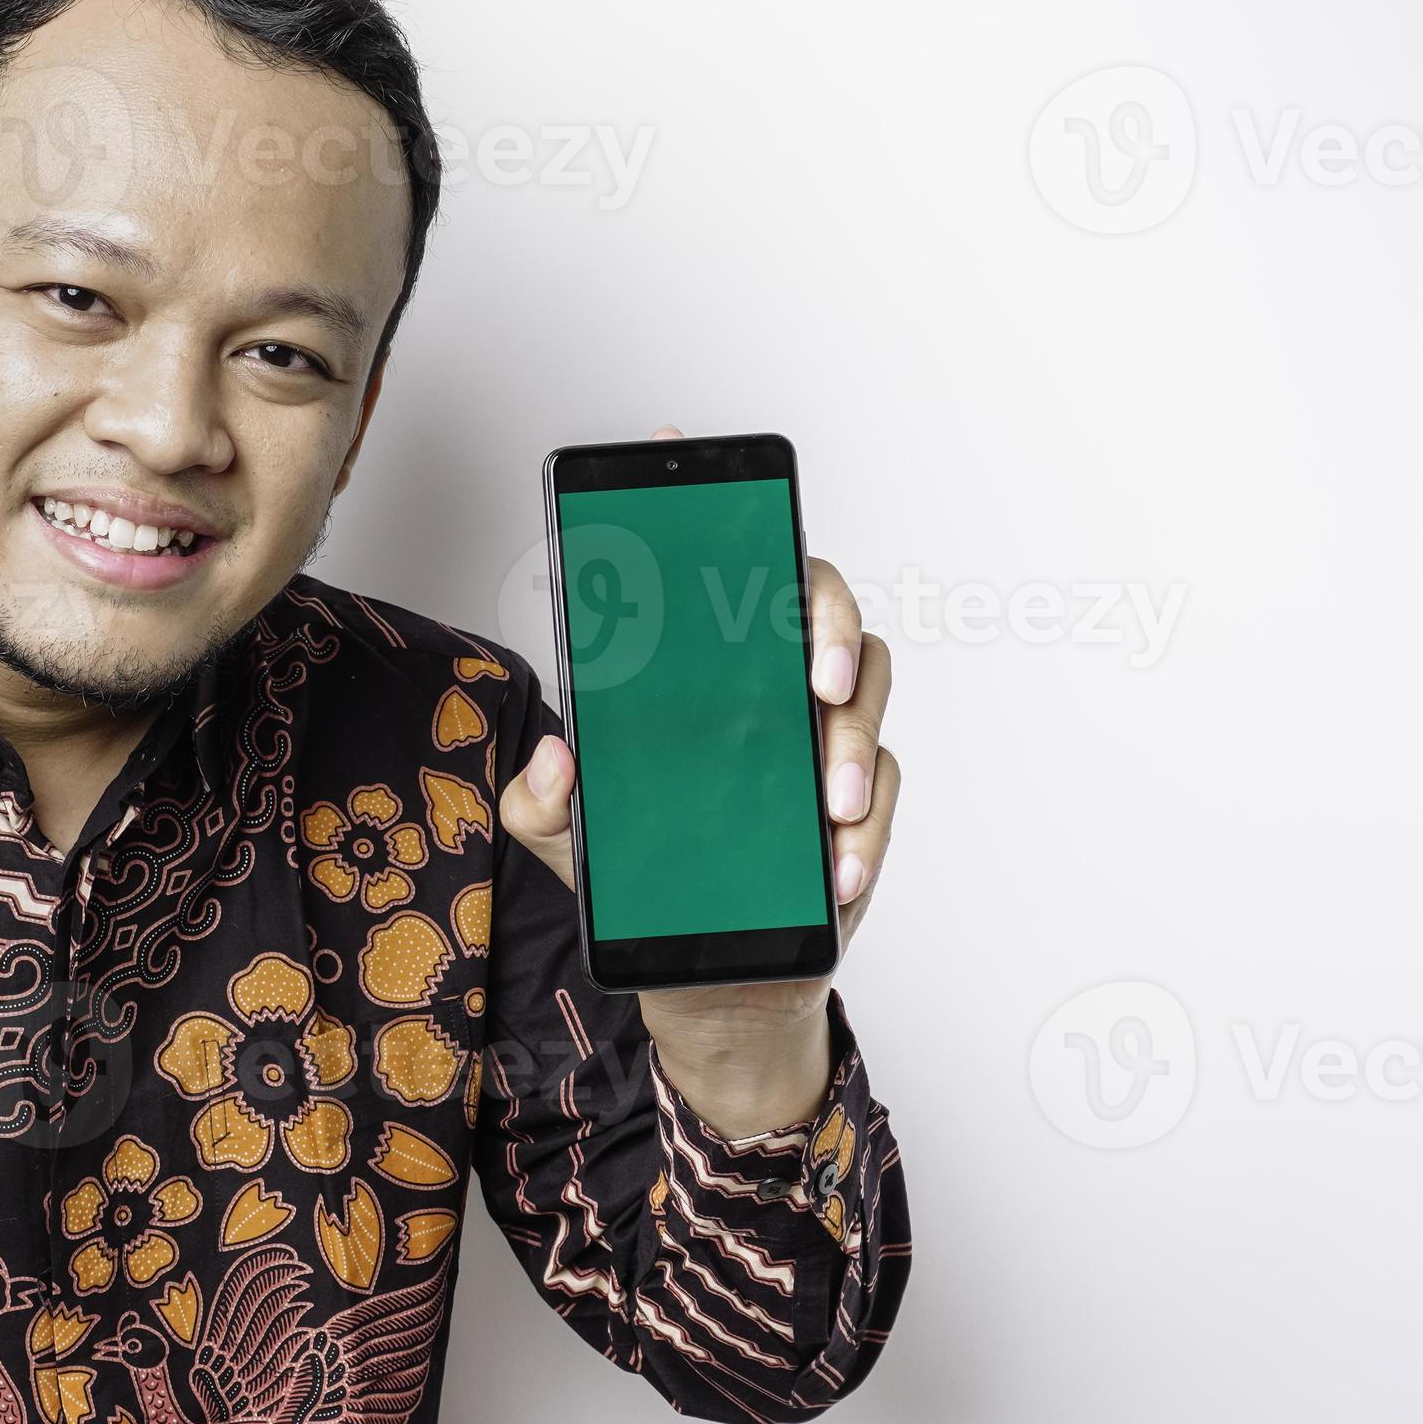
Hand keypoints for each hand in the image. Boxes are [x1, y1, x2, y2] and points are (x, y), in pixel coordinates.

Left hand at [500, 426, 900, 1138]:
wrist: (711, 979)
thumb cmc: (647, 882)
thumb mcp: (569, 844)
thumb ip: (542, 803)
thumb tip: (554, 757)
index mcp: (699, 673)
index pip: (713, 570)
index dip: (706, 502)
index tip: (676, 443)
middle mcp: (767, 685)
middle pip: (816, 601)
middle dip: (824, 624)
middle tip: (814, 680)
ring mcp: (820, 739)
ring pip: (865, 688)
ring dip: (852, 743)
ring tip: (827, 803)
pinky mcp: (860, 805)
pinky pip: (880, 788)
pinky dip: (863, 828)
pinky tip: (835, 866)